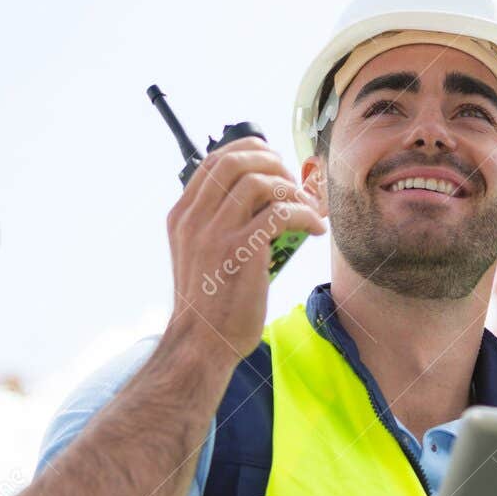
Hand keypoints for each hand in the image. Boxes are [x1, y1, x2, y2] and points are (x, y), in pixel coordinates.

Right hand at [163, 136, 326, 356]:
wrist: (201, 344)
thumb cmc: (210, 305)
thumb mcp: (200, 256)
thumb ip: (216, 226)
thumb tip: (260, 202)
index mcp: (182, 216)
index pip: (213, 161)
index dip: (249, 151)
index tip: (274, 163)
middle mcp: (194, 219)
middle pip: (235, 161)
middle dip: (272, 162)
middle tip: (293, 183)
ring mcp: (215, 233)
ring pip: (258, 182)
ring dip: (291, 189)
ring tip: (307, 208)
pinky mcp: (240, 251)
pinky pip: (280, 214)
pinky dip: (305, 215)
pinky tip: (315, 229)